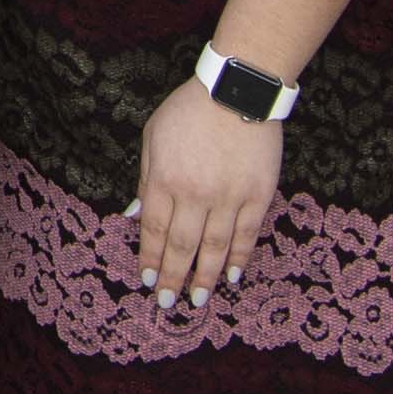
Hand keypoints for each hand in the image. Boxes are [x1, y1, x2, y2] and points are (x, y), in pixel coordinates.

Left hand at [131, 77, 286, 308]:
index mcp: (164, 179)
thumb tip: (134, 216)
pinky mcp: (257, 196)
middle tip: (168, 303)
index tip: (148, 281)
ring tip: (197, 300)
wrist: (238, 90)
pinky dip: (238, 258)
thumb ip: (145, 179)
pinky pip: (246, 235)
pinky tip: (230, 277)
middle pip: (182, 246)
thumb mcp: (153, 138)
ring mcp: (229, 197)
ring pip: (214, 247)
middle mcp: (195, 194)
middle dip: (173, 277)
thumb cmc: (189, 111)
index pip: (155, 230)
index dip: (151, 258)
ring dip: (204, 277)